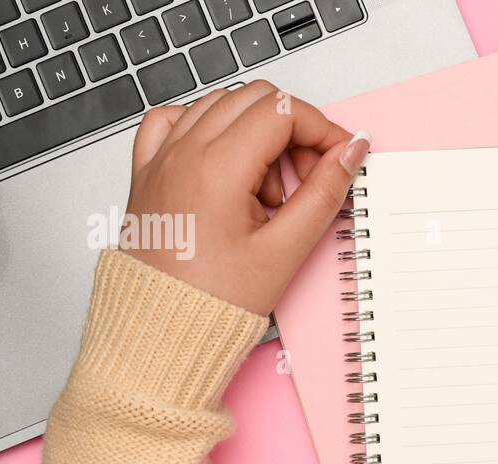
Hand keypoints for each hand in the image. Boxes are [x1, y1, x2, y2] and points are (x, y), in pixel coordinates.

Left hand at [123, 81, 369, 314]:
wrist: (160, 330)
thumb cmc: (213, 301)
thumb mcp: (285, 250)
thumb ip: (324, 193)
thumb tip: (349, 152)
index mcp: (216, 168)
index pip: (283, 111)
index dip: (321, 130)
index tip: (337, 158)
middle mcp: (183, 153)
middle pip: (255, 98)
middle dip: (293, 130)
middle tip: (305, 180)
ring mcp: (161, 158)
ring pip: (219, 103)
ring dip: (255, 132)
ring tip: (266, 188)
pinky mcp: (148, 171)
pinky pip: (174, 120)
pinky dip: (206, 128)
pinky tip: (224, 162)